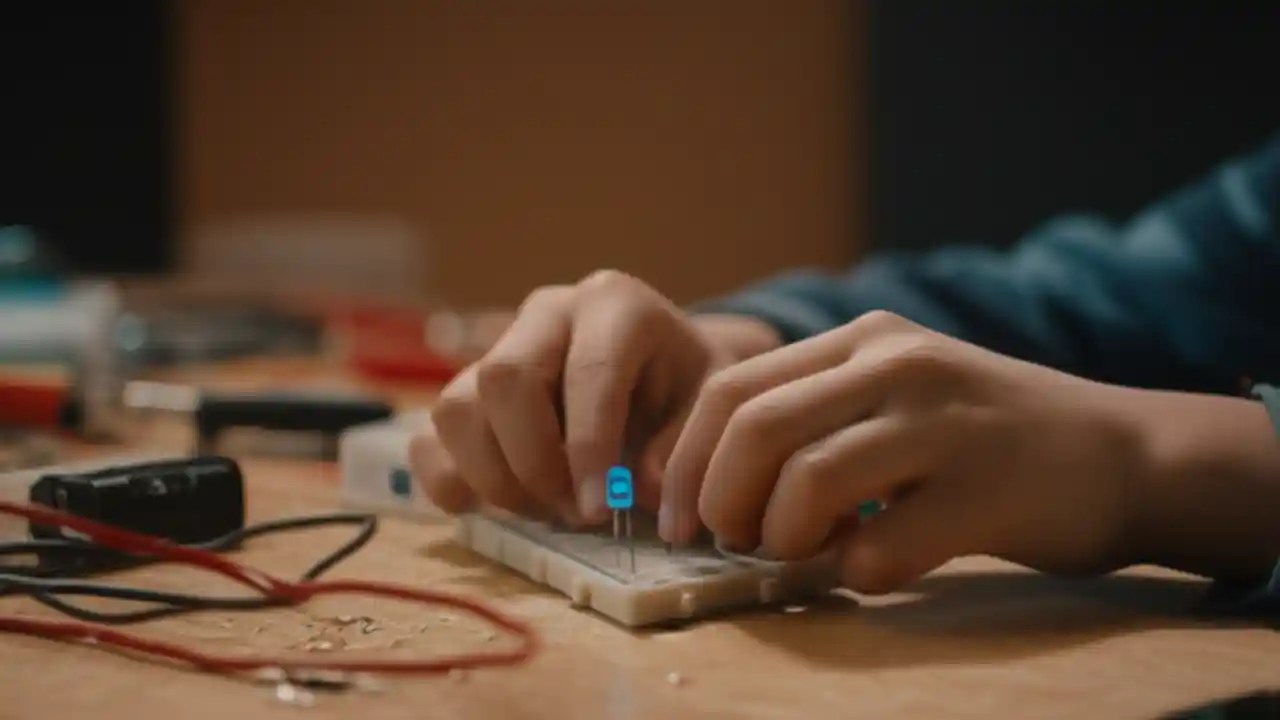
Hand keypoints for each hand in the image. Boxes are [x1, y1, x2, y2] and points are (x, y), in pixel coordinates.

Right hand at [410, 270, 780, 524]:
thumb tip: (638, 492)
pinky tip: (494, 507)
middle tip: (573, 514)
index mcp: (614, 305)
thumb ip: (682, 448)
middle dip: (533, 463)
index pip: (587, 371)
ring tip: (545, 509)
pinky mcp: (467, 389)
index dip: (588, 449)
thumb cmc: (687, 388)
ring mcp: (497, 347)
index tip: (599, 512)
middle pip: (503, 378)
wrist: (665, 370)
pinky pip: (429, 438)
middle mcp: (547, 314)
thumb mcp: (708, 408)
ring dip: (493, 478)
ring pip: (455, 409)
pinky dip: (451, 482)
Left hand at [661, 310, 1157, 592]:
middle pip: (754, 428)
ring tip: (804, 552)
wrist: (1123, 453)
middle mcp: (897, 365)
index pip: (732, 389)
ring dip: (783, 539)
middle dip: (720, 500)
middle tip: (733, 541)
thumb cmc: (983, 435)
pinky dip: (855, 572)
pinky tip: (876, 565)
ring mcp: (944, 424)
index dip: (686, 460)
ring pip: (808, 482)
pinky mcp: (984, 493)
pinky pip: (879, 549)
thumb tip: (712, 483)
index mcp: (864, 340)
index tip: (680, 516)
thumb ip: (814, 415)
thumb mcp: (896, 392)